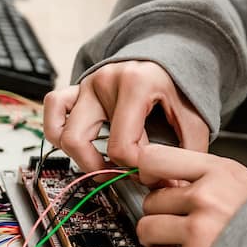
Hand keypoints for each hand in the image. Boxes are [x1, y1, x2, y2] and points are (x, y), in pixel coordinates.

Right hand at [43, 61, 209, 170]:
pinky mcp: (77, 88)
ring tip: (101, 163)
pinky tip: (81, 143)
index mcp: (135, 84)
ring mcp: (87, 84)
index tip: (150, 173)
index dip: (135, 169)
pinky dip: (58, 130)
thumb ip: (188, 151)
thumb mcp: (194, 116)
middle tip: (122, 173)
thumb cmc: (178, 87)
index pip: (121, 146)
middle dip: (100, 167)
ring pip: (60, 131)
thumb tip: (174, 186)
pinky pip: (52, 109)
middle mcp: (104, 81)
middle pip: (80, 141)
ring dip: (77, 155)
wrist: (169, 59)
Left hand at [135, 144, 246, 246]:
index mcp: (217, 172)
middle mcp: (206, 198)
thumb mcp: (240, 180)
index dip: (147, 172)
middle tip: (178, 220)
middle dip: (160, 212)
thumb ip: (203, 176)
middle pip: (151, 200)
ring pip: (147, 229)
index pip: (156, 159)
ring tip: (177, 241)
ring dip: (156, 238)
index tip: (150, 181)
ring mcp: (198, 231)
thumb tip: (165, 179)